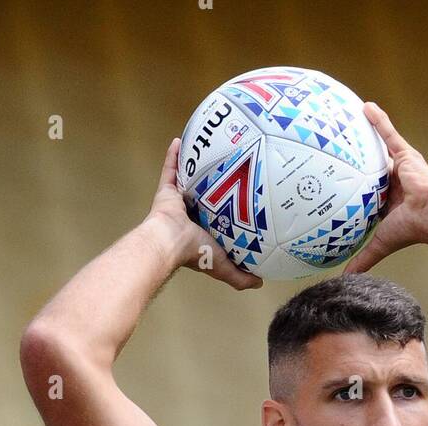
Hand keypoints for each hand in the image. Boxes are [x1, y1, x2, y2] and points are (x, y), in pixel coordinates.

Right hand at [148, 137, 263, 290]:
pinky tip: (181, 141)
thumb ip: (241, 276)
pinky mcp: (166, 190)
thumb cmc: (196, 253)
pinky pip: (170, 168)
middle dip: (212, 185)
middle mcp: (190, 215)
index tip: (240, 197)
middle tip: (228, 167)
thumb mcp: (224, 267)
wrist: (169, 242)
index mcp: (202, 232)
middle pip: (203, 196)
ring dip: (193, 166)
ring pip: (187, 180)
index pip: (217, 218)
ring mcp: (177, 201)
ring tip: (206, 149)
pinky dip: (173, 155)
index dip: (226, 209)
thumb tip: (261, 282)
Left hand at [343, 104, 427, 274]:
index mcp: (387, 203)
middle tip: (337, 148)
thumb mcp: (379, 244)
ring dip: (365, 137)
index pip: (367, 193)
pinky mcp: (406, 156)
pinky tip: (364, 107)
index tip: (339, 184)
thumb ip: (363, 259)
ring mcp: (400, 169)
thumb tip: (344, 280)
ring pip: (378, 150)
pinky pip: (388, 134)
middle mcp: (393, 184)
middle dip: (357, 160)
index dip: (355, 188)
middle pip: (370, 169)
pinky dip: (378, 121)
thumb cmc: (410, 230)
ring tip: (347, 122)